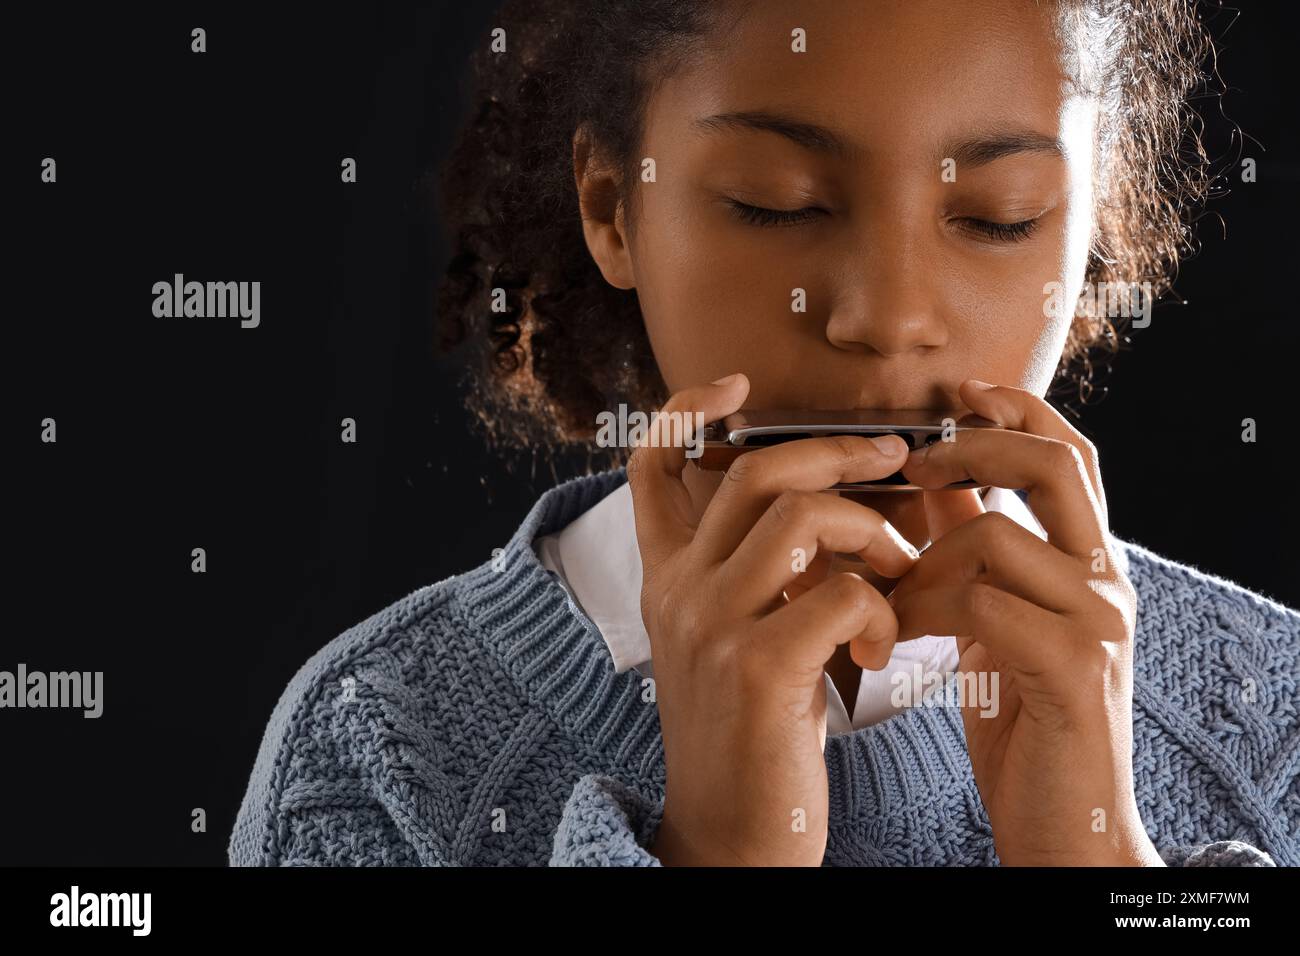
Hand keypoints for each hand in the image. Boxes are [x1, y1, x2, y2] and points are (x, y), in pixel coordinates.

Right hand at [628, 373, 919, 864]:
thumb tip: (830, 508)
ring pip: (803, 515)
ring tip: (898, 575)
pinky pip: (842, 591)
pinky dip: (883, 610)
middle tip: (892, 457)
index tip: (736, 385)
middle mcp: (676, 590)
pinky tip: (883, 650)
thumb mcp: (732, 642)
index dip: (685, 410)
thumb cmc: (752, 736)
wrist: (732, 838)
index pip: (650, 466)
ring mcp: (711, 624)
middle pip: (754, 469)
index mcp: (665, 578)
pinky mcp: (758, 667)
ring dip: (874, 532)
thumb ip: (757, 576)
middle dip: (836, 450)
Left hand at [887, 379, 1163, 865]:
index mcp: (1089, 562)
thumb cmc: (1022, 721)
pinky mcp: (1074, 667)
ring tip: (887, 602)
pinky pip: (983, 604)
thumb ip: (975, 547)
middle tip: (914, 462)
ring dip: (920, 560)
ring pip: (996, 538)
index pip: (1069, 454)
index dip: (1016, 410)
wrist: (1066, 824)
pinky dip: (924, 613)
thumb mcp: (995, 619)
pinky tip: (897, 642)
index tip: (958, 392)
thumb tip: (931, 478)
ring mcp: (1098, 621)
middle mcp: (1107, 580)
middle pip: (1054, 465)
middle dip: (976, 445)